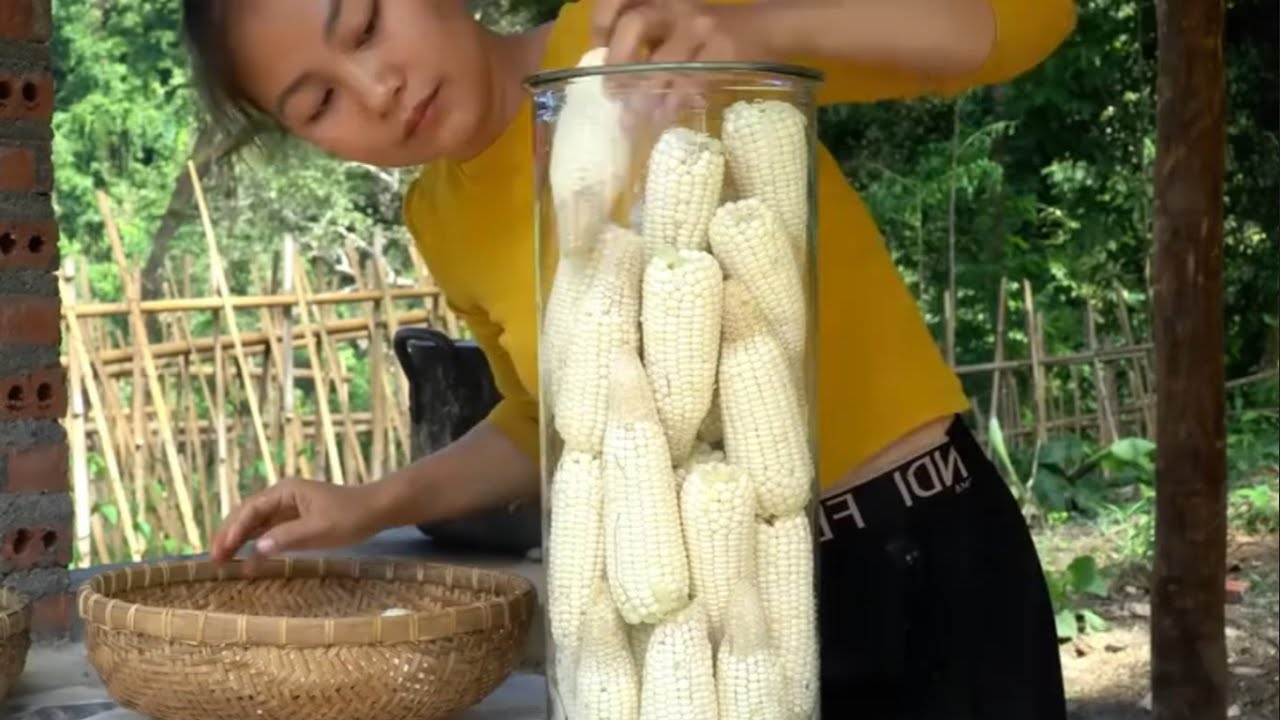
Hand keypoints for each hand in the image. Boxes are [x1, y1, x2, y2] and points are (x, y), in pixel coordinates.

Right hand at [209, 477, 389, 565]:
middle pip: (247, 514)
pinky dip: (257, 544)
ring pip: (256, 523)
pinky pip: (270, 531)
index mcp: (286, 492)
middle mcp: (283, 497)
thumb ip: (286, 538)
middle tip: (214, 559)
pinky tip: (249, 560)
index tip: (221, 550)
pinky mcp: (296, 520)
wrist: (376, 510)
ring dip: (239, 540)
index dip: (233, 530)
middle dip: (229, 534)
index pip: (251, 509)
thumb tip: (256, 549)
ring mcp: (289, 508)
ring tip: (222, 561)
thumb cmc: (349, 517)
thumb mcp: (318, 530)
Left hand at [588, 0, 782, 125]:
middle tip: (611, 91)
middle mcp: (678, 6)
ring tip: (631, 117)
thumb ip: (648, 41)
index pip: (620, 2)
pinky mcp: (723, 52)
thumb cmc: (713, 31)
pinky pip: (691, 81)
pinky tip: (664, 115)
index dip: (601, 26)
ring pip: (662, 60)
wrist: (767, 28)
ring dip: (643, 93)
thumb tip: (612, 77)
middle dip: (619, 61)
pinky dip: (674, 102)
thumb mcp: (678, 24)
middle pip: (635, 25)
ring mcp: (702, 28)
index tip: (595, 54)